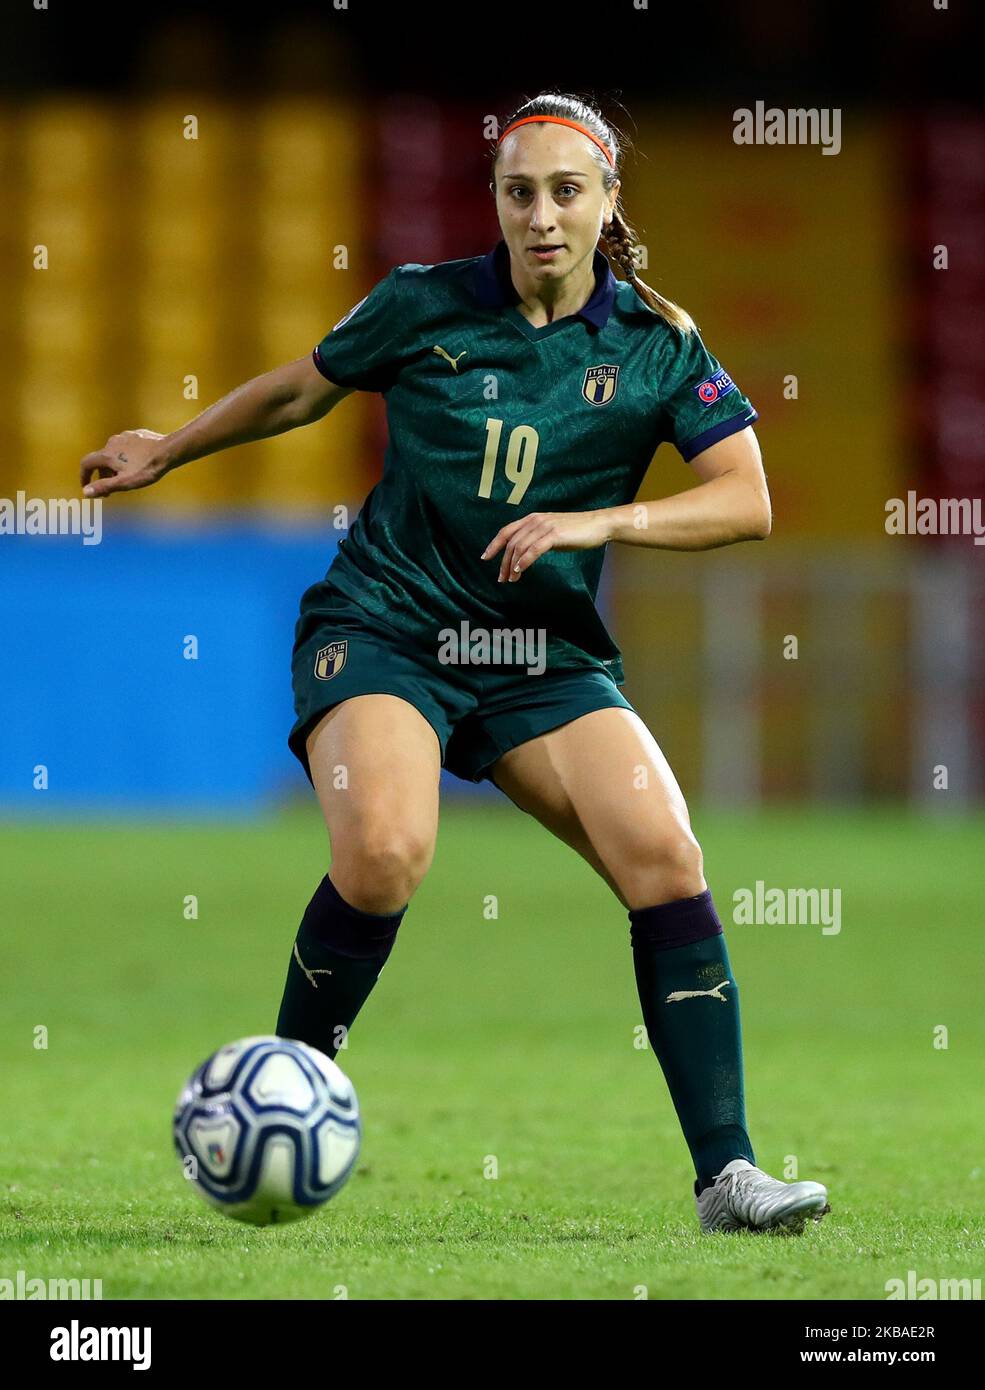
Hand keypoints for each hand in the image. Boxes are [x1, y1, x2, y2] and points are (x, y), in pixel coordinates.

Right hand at [80, 429, 168, 497]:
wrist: (168, 451)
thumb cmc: (146, 469)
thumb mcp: (124, 482)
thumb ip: (104, 486)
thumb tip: (85, 492)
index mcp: (107, 454)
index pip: (86, 463)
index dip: (84, 476)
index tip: (86, 486)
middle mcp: (112, 442)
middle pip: (101, 460)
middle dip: (103, 475)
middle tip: (109, 490)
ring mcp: (125, 436)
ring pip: (114, 453)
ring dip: (114, 466)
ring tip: (124, 478)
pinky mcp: (136, 435)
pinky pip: (126, 448)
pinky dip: (126, 458)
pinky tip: (136, 465)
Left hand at [480, 510, 611, 582]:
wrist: (597, 525)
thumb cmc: (575, 531)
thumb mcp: (551, 532)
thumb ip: (536, 537)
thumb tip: (523, 552)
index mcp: (532, 518)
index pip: (506, 531)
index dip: (494, 545)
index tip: (485, 557)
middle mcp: (535, 520)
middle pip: (511, 543)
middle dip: (503, 562)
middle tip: (501, 578)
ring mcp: (545, 527)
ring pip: (520, 547)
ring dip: (512, 566)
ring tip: (511, 579)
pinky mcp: (554, 535)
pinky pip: (533, 550)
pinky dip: (524, 561)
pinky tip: (520, 571)